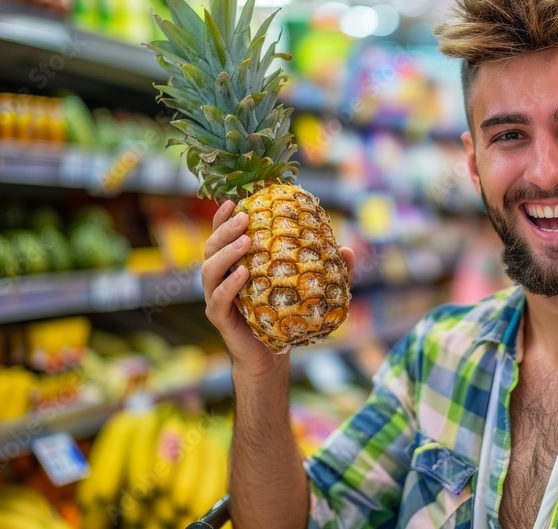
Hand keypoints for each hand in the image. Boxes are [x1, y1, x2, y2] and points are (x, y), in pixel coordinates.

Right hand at [202, 200, 354, 374]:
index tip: (235, 200)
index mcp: (233, 266)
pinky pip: (219, 299)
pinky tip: (243, 274)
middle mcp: (220, 279)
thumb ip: (328, 271)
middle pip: (212, 248)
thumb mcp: (307, 289)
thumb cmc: (284, 318)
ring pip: (210, 270)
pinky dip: (229, 285)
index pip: (221, 237)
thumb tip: (347, 250)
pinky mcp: (219, 318)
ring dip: (226, 253)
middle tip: (245, 217)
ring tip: (245, 241)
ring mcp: (216, 298)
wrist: (270, 357)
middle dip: (225, 229)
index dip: (223, 218)